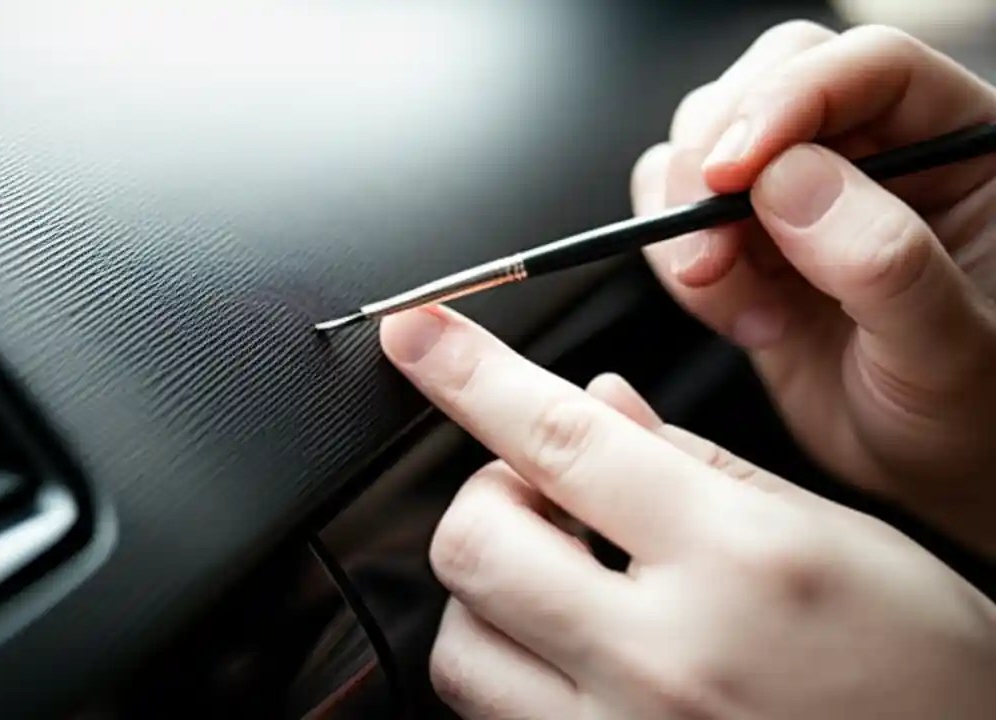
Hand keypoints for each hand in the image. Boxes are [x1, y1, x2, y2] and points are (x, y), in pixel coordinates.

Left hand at [380, 306, 995, 718]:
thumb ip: (698, 463)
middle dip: (483, 498)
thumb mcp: (833, 534)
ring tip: (557, 581)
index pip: (562, 439)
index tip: (415, 332)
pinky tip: (570, 649)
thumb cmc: (924, 671)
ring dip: (489, 592)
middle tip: (535, 493)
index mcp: (738, 560)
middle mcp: (667, 657)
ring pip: (461, 648)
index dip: (468, 372)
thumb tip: (600, 403)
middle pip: (473, 546)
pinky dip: (511, 666)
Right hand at [631, 22, 995, 556]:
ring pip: (705, 142)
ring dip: (689, 222)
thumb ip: (885, 262)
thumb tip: (788, 180)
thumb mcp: (949, 354)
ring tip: (741, 309)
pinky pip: (674, 208)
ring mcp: (803, 194)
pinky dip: (676, 262)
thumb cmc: (974, 417)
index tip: (733, 172)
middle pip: (767, 82)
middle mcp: (878, 152)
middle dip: (716, 161)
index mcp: (962, 147)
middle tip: (709, 250)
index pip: (867, 68)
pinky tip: (736, 316)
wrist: (929, 473)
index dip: (789, 99)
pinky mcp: (749, 238)